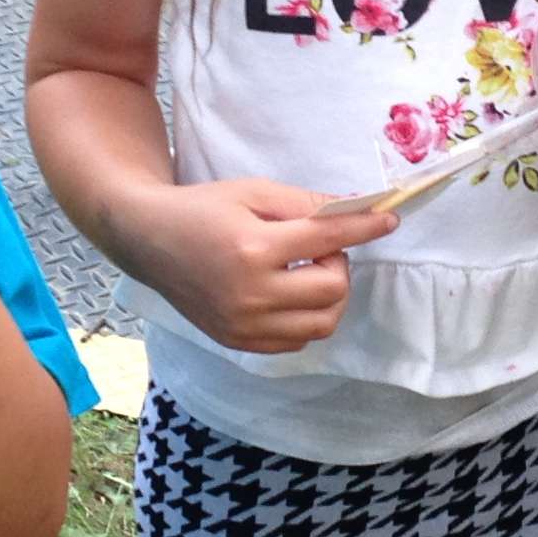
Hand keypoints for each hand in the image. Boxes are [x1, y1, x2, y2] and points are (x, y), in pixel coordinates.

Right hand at [121, 177, 396, 354]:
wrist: (149, 241)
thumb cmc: (202, 209)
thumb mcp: (253, 193)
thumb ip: (306, 204)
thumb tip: (357, 210)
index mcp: (253, 248)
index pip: (327, 240)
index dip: (364, 228)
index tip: (389, 219)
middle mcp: (250, 294)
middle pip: (332, 288)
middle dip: (339, 263)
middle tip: (320, 247)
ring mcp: (244, 325)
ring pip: (322, 323)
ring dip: (330, 295)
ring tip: (307, 271)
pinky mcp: (239, 343)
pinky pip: (298, 341)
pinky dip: (307, 318)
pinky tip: (292, 294)